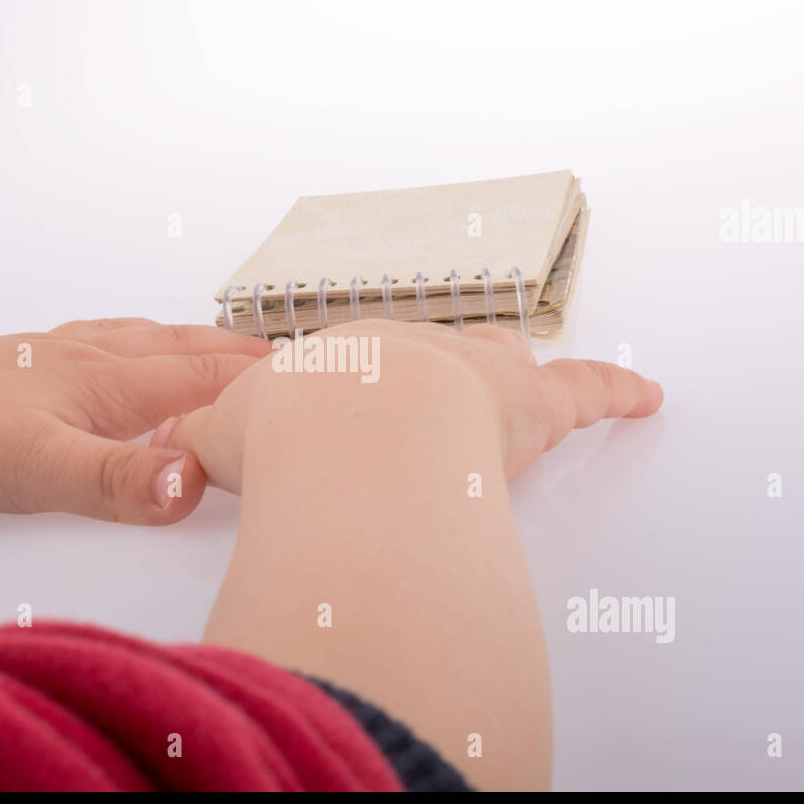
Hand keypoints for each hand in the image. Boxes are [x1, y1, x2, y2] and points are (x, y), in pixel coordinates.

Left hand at [0, 318, 270, 523]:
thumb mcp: (43, 472)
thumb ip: (123, 482)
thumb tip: (199, 483)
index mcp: (111, 383)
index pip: (205, 379)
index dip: (261, 384)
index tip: (315, 380)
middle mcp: (90, 361)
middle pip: (182, 350)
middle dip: (238, 355)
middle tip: (286, 357)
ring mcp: (51, 359)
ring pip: (139, 340)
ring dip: (187, 342)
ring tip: (213, 344)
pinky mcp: (18, 368)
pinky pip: (96, 345)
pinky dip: (129, 344)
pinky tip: (112, 356)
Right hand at [155, 320, 662, 492]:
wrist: (343, 430)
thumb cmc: (289, 430)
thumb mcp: (220, 435)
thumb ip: (193, 447)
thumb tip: (154, 452)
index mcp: (344, 359)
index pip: (358, 371)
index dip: (359, 393)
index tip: (355, 403)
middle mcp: (414, 351)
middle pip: (441, 351)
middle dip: (446, 369)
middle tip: (447, 389)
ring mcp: (476, 371)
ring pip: (512, 363)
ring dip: (524, 378)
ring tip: (539, 389)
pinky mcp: (533, 405)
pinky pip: (589, 393)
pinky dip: (620, 393)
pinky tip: (649, 396)